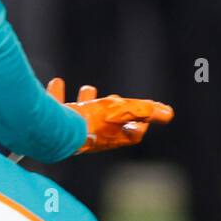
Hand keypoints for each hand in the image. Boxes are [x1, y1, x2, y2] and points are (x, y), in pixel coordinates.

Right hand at [46, 78, 173, 153]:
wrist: (52, 132)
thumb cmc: (91, 122)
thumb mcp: (122, 112)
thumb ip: (144, 111)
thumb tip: (168, 114)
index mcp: (111, 137)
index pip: (132, 134)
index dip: (140, 125)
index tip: (146, 117)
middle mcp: (93, 136)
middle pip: (107, 125)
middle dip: (112, 110)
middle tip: (115, 98)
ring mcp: (72, 131)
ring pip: (82, 115)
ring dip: (87, 101)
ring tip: (88, 88)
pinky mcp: (54, 124)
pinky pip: (57, 108)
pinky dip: (58, 96)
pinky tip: (57, 83)